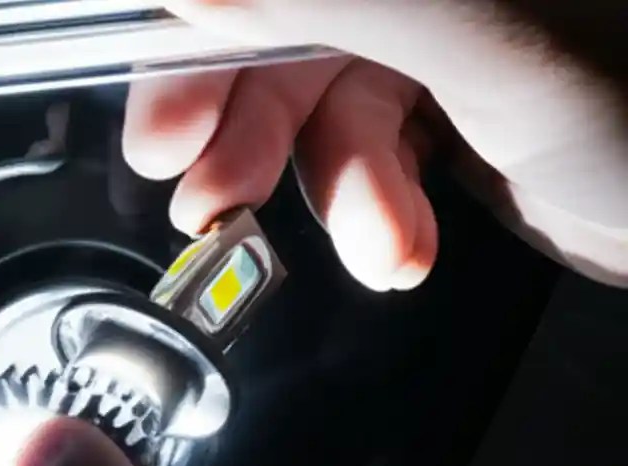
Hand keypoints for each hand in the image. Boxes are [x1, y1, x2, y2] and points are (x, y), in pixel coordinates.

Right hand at [123, 0, 627, 289]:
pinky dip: (370, 210)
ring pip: (316, 103)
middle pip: (276, 31)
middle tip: (213, 205)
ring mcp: (435, 33)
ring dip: (333, 193)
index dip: (200, 42)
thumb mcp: (491, 38)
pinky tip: (402, 247)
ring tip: (383, 247)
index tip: (162, 128)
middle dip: (251, 130)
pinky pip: (362, 149)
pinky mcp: (447, 105)